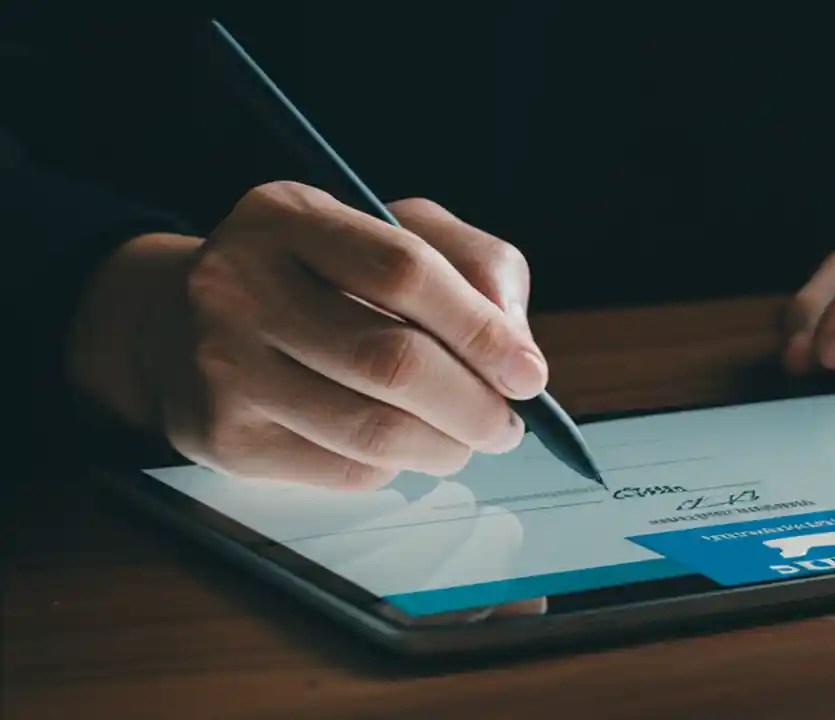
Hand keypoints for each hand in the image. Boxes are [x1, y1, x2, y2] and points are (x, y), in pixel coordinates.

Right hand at [69, 182, 544, 488]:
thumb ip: (474, 265)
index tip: (528, 373)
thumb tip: (518, 349)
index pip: (404, 271)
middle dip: (473, 404)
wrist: (181, 321)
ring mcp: (223, 367)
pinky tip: (403, 446)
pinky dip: (395, 466)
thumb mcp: (394, 231)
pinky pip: (342, 470)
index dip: (480, 329)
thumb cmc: (318, 274)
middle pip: (390, 362)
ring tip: (468, 438)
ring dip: (446, 446)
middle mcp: (239, 286)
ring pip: (372, 431)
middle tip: (508, 424)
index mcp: (286, 217)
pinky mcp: (222, 438)